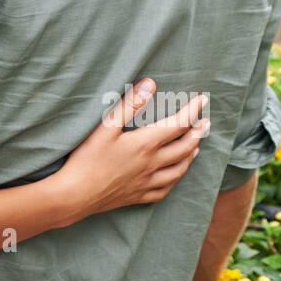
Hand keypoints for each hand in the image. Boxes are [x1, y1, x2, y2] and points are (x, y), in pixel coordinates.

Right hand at [44, 79, 208, 226]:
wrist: (76, 195)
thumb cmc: (87, 158)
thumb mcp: (105, 126)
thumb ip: (129, 104)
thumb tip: (150, 84)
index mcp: (145, 144)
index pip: (178, 124)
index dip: (193, 110)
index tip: (203, 99)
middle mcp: (153, 164)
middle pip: (185, 147)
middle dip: (197, 132)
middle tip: (204, 122)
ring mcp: (148, 182)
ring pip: (180, 169)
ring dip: (191, 155)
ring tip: (196, 146)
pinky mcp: (140, 196)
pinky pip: (167, 188)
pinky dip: (176, 178)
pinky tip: (175, 175)